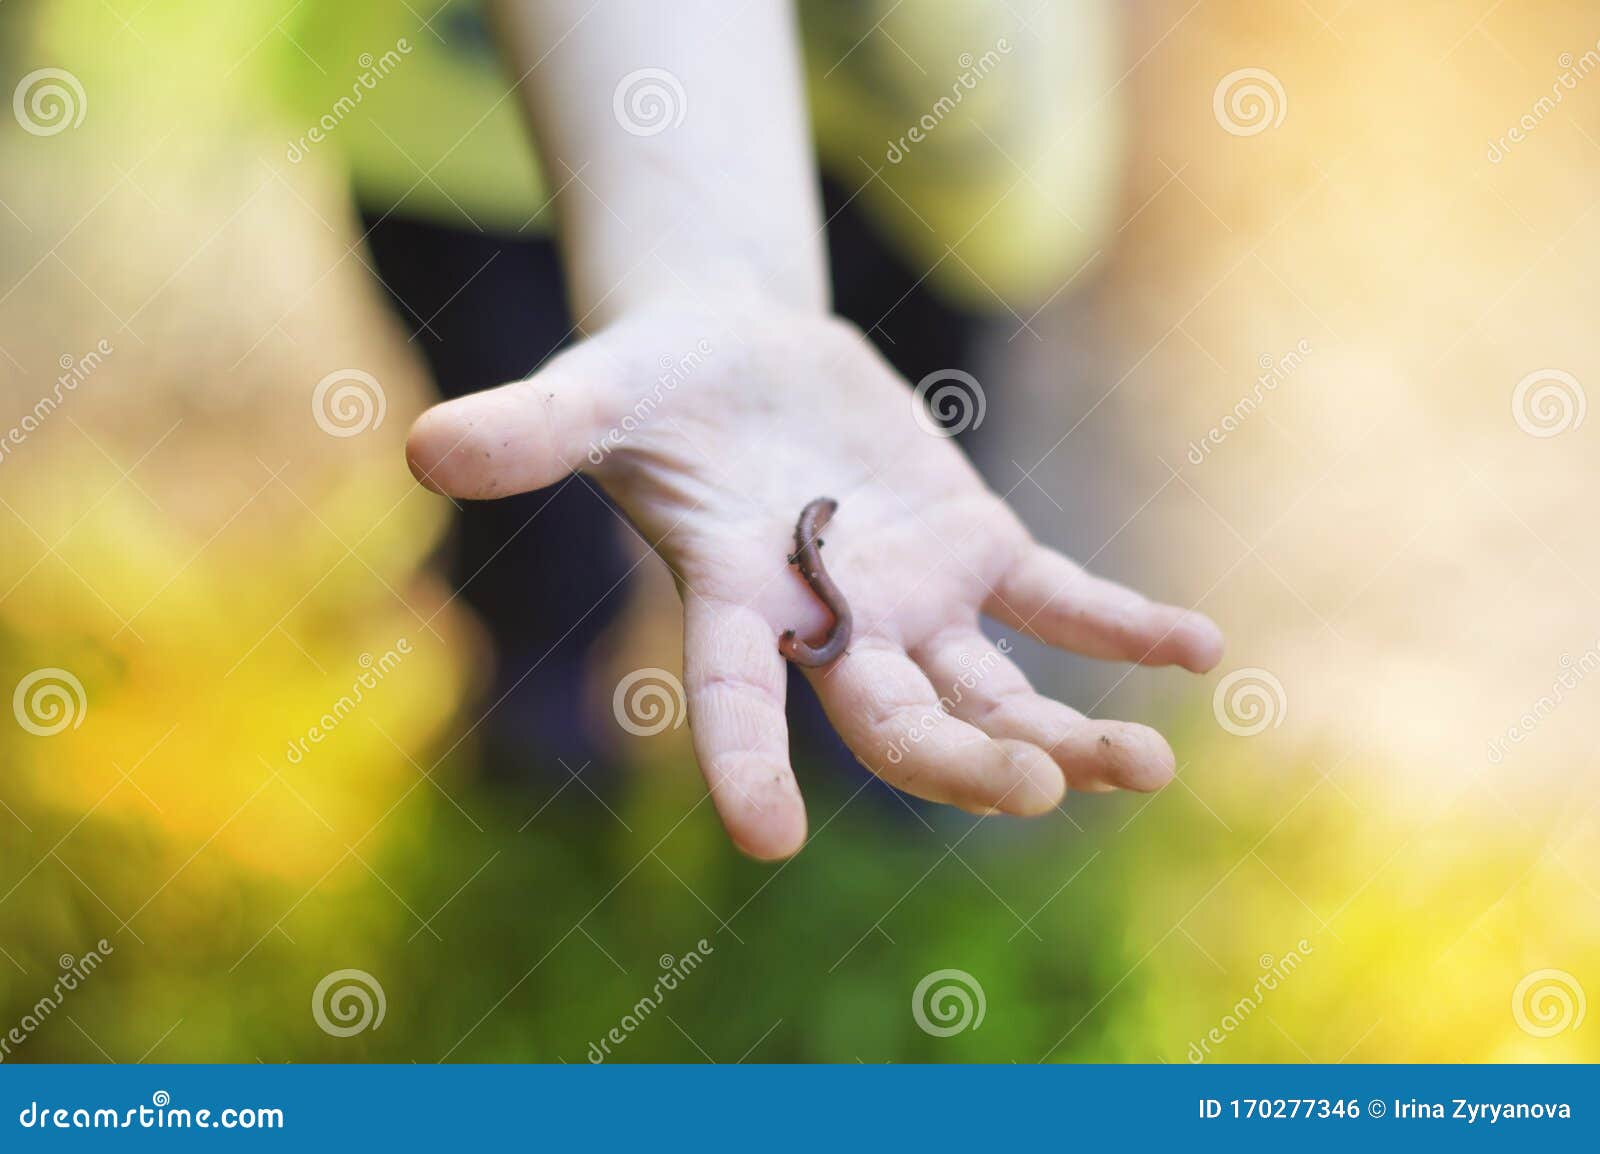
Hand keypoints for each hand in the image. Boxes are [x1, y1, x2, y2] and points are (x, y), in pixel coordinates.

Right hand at [406, 299, 1222, 859]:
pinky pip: (1057, 594)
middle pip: (896, 719)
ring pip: (990, 688)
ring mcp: (908, 594)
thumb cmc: (653, 383)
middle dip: (962, 761)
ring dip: (1063, 728)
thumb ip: (530, 430)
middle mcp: (828, 622)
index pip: (729, 698)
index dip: (741, 764)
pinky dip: (1119, 621)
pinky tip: (1197, 652)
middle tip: (1036, 793)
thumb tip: (423, 447)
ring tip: (1145, 770)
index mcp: (732, 598)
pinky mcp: (971, 543)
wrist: (736, 358)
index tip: (766, 841)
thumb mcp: (594, 391)